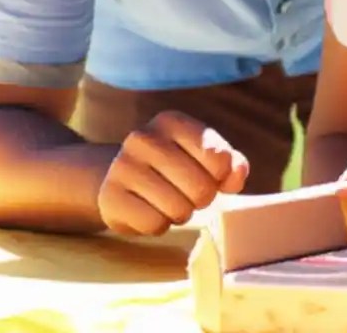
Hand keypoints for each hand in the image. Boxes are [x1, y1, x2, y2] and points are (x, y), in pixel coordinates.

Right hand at [98, 111, 248, 235]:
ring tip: (168, 201)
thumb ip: (230, 163)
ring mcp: (123, 167)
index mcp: (171, 121)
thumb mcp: (205, 156)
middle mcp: (143, 138)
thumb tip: (236, 173)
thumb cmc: (176, 167)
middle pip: (201, 189)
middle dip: (202, 199)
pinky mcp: (110, 197)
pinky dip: (159, 225)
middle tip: (188, 193)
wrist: (122, 179)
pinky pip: (154, 224)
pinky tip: (149, 210)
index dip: (221, 177)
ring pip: (179, 209)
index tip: (209, 175)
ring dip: (181, 213)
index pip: (219, 159)